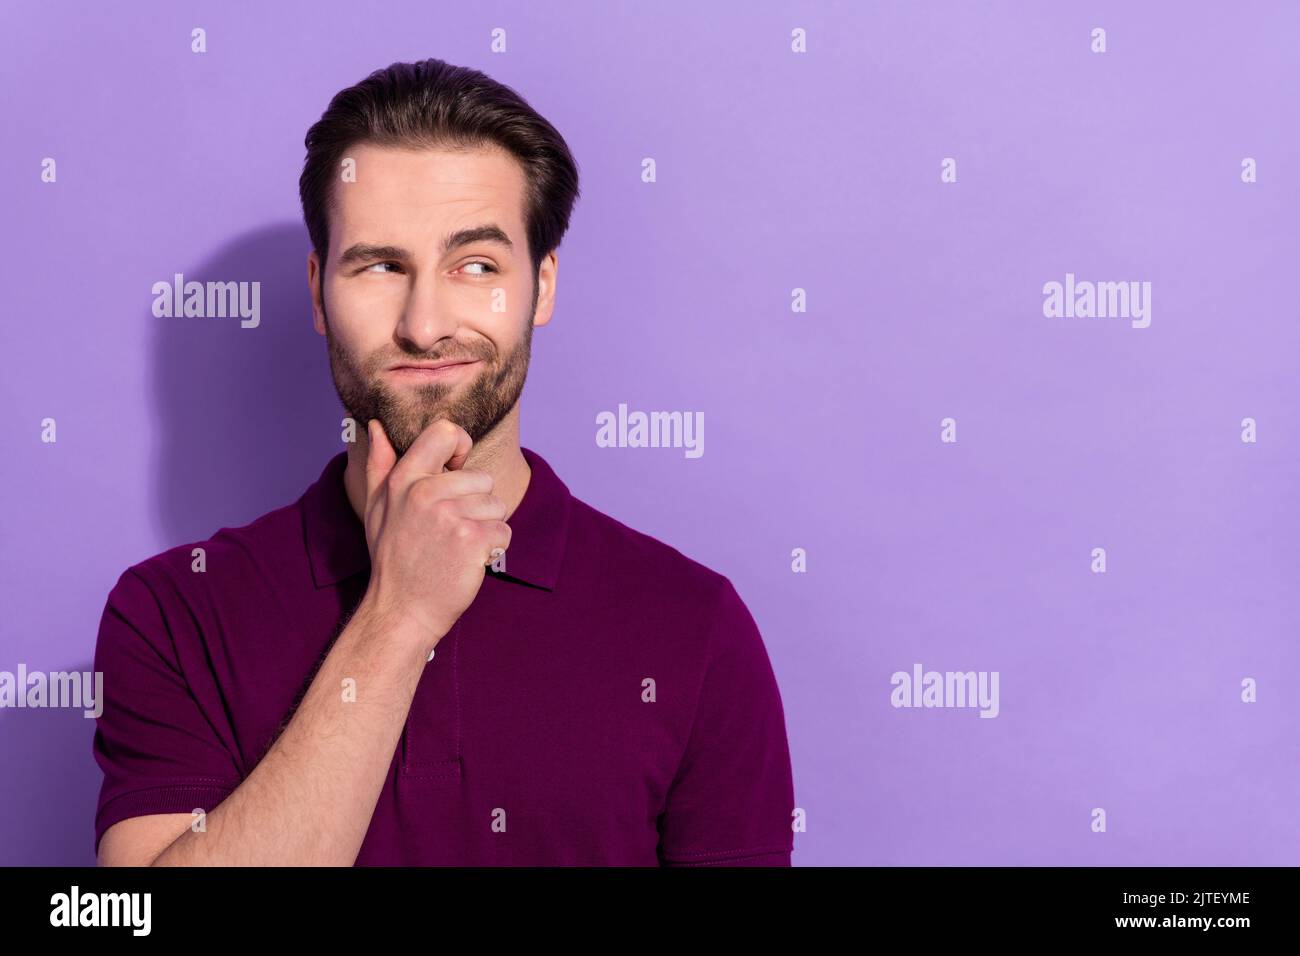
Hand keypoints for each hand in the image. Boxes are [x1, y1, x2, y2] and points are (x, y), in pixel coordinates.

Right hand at [360, 418, 510, 651]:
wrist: (402, 612)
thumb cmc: (393, 559)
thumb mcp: (377, 509)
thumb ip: (379, 465)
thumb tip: (376, 426)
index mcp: (404, 479)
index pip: (445, 432)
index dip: (460, 448)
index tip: (456, 471)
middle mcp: (426, 493)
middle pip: (482, 478)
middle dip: (476, 505)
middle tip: (449, 532)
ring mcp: (450, 516)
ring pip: (497, 506)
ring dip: (485, 528)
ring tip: (457, 547)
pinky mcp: (473, 540)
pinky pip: (504, 532)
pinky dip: (494, 549)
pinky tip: (469, 561)